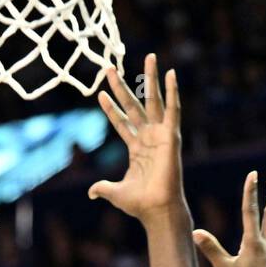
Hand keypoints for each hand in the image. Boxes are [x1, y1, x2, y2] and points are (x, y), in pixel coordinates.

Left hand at [88, 55, 183, 223]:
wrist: (156, 210)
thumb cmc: (140, 204)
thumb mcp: (115, 193)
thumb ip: (103, 188)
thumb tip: (91, 192)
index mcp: (136, 148)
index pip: (121, 122)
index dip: (111, 108)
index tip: (100, 93)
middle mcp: (148, 137)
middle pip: (133, 105)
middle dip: (122, 86)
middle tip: (110, 68)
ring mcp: (160, 134)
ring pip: (154, 100)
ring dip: (151, 79)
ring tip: (150, 56)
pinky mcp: (172, 136)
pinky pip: (173, 110)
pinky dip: (173, 92)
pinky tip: (172, 74)